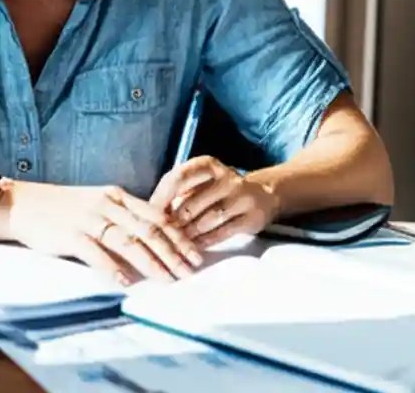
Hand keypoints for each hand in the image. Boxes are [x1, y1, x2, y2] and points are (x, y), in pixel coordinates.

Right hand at [0, 181, 201, 283]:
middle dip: (174, 253)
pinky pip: (97, 253)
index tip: (196, 256)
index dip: (180, 237)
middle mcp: (107, 205)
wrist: (24, 204)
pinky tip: (126, 283)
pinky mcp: (71, 235)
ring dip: (152, 264)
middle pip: (149, 230)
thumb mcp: (98, 204)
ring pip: (129, 242)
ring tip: (168, 281)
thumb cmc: (63, 208)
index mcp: (118, 196)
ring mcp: (89, 219)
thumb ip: (124, 218)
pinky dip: (113, 269)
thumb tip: (154, 242)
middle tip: (190, 272)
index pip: (158, 216)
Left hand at [149, 156, 279, 248]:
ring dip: (187, 235)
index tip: (149, 212)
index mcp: (208, 165)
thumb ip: (178, 191)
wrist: (264, 195)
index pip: (179, 177)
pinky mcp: (251, 218)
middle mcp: (227, 178)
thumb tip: (151, 210)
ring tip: (173, 245)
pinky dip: (205, 242)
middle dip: (173, 222)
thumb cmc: (219, 190)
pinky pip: (223, 233)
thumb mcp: (200, 182)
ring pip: (207, 220)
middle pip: (191, 203)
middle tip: (158, 236)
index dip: (162, 196)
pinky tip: (193, 249)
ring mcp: (242, 197)